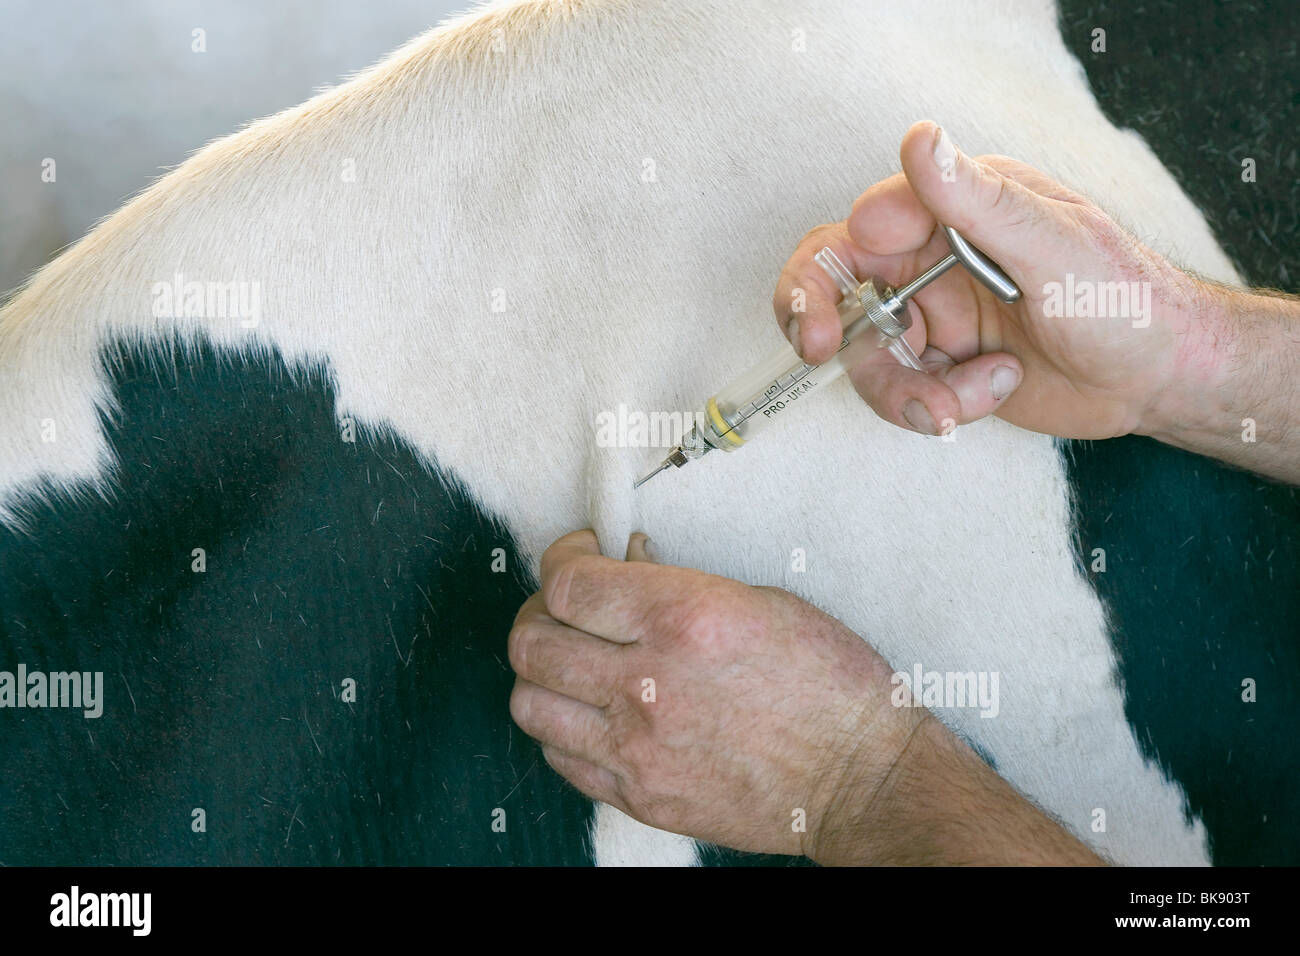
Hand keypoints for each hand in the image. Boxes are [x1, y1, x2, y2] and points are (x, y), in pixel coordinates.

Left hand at [507, 530, 922, 859]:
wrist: (861, 778)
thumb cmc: (829, 682)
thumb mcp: (760, 601)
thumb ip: (676, 588)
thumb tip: (622, 571)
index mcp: (683, 620)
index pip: (567, 584)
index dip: (559, 559)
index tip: (578, 555)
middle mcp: (648, 685)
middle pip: (531, 643)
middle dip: (539, 612)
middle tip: (567, 607)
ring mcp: (639, 749)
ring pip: (529, 703)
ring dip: (542, 674)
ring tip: (575, 663)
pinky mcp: (643, 797)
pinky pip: (561, 759)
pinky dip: (564, 728)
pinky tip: (596, 712)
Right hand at [772, 120, 1208, 439]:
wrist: (1160, 378)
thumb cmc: (1124, 298)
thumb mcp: (1052, 244)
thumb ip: (978, 199)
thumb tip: (920, 139)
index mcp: (957, 210)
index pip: (860, 229)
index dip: (826, 272)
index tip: (825, 321)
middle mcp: (935, 258)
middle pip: (840, 285)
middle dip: (817, 320)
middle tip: (817, 349)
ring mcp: (936, 314)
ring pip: (867, 353)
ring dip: (903, 387)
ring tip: (955, 405)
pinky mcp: (944, 365)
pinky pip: (904, 390)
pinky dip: (940, 404)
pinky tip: (995, 389)